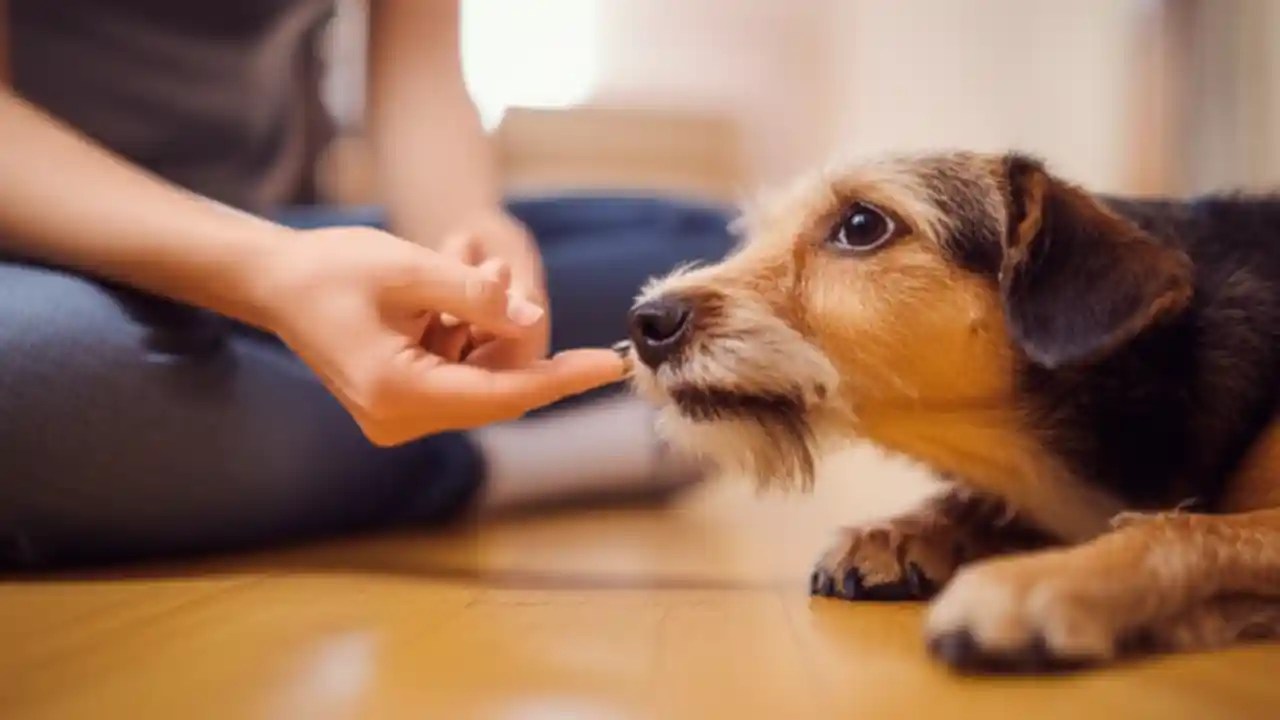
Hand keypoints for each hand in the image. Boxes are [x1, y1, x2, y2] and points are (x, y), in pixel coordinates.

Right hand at [259, 226, 622, 445]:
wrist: (273, 282)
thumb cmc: (331, 268)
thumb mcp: (411, 269)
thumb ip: (477, 298)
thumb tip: (536, 321)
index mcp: (400, 395)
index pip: (504, 395)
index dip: (562, 378)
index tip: (610, 363)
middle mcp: (401, 420)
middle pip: (494, 386)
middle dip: (509, 329)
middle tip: (491, 267)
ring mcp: (399, 416)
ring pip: (478, 374)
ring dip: (482, 322)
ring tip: (458, 260)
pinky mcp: (400, 401)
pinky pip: (456, 369)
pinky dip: (463, 329)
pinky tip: (444, 286)